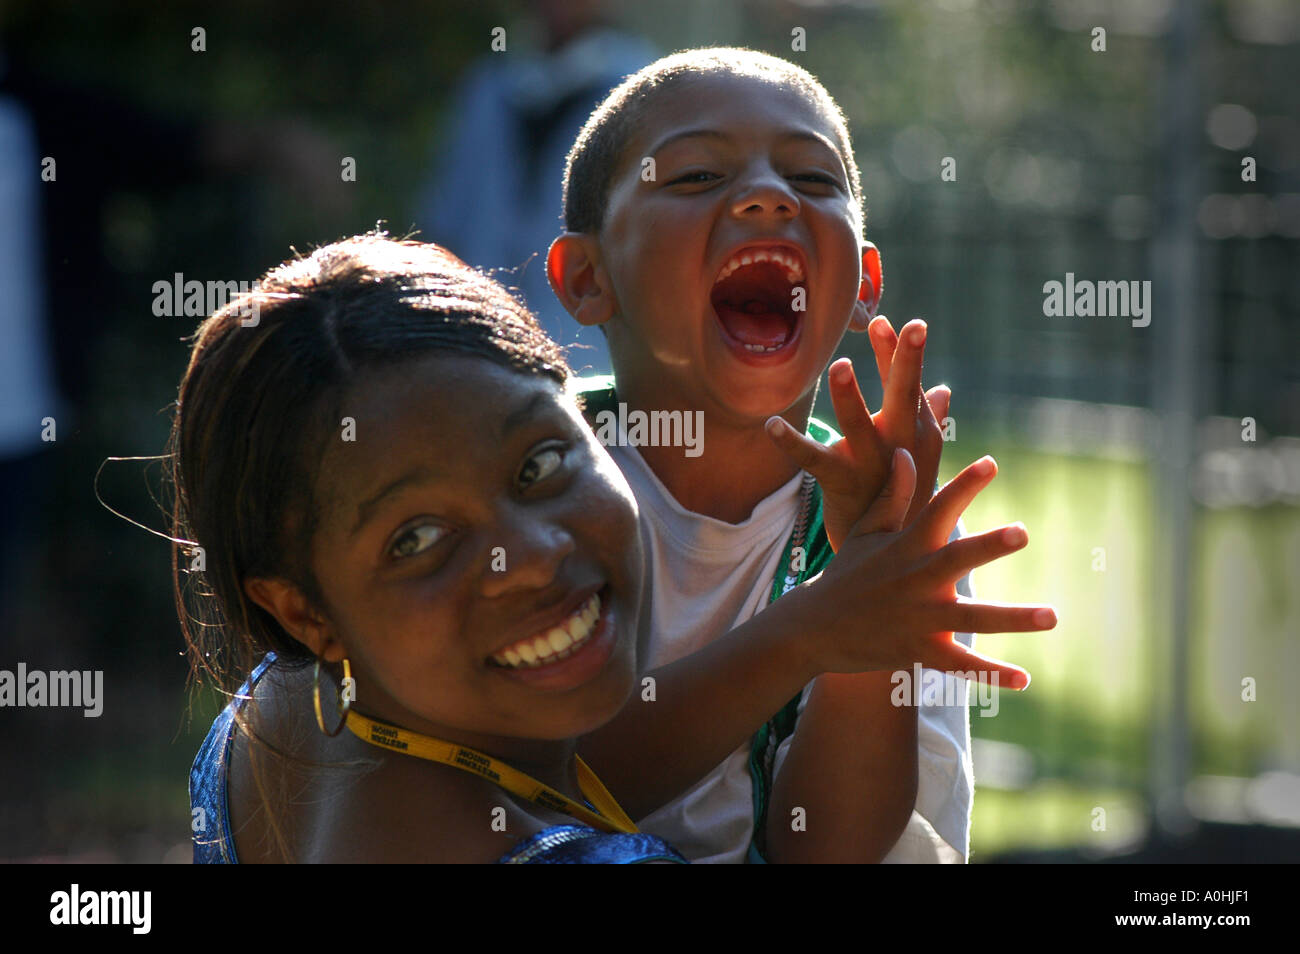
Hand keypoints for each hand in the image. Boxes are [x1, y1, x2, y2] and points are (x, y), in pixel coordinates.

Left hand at [764, 317, 949, 550]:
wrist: (887, 551)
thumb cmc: (902, 493)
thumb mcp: (917, 456)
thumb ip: (922, 415)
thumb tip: (941, 388)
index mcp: (916, 430)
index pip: (909, 383)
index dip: (904, 352)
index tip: (902, 320)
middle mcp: (899, 444)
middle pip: (902, 396)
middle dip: (903, 361)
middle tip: (903, 326)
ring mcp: (871, 464)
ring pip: (860, 426)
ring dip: (852, 399)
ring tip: (840, 366)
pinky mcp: (841, 483)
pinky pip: (813, 459)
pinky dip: (791, 442)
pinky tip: (771, 423)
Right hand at [794, 447, 1054, 686]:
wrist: (813, 628)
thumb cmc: (845, 575)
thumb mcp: (864, 532)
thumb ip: (891, 495)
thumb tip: (907, 453)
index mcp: (906, 546)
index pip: (939, 509)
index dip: (965, 486)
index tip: (991, 463)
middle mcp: (916, 580)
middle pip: (959, 559)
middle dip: (990, 545)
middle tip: (1021, 532)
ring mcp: (919, 619)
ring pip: (972, 619)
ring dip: (1012, 618)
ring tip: (1052, 616)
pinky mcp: (919, 653)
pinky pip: (961, 667)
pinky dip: (991, 674)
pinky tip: (1024, 679)